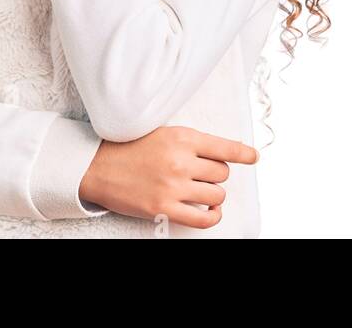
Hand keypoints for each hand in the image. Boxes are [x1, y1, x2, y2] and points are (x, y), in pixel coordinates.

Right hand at [79, 125, 259, 229]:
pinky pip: (203, 218)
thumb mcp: (164, 133)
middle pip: (222, 173)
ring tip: (200, 190)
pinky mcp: (164, 207)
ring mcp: (173, 186)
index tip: (254, 157)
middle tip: (202, 174)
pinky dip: (212, 216)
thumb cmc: (131, 147)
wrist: (98, 166)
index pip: (225, 147)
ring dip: (213, 194)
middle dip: (216, 175)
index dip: (244, 154)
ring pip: (217, 194)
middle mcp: (181, 161)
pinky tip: (211, 211)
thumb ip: (192, 142)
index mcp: (183, 138)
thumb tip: (222, 153)